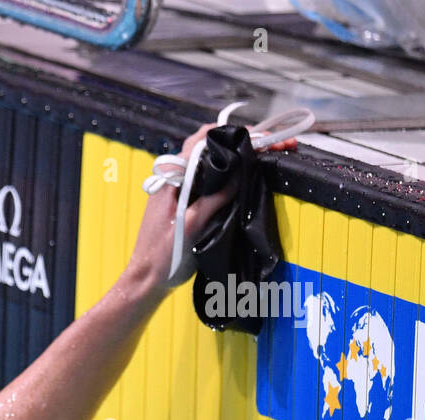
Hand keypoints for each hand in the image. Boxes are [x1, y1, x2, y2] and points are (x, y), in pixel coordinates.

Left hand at [127, 123, 297, 290]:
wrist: (148, 280)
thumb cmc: (161, 255)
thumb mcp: (189, 226)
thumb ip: (212, 200)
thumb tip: (238, 176)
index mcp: (171, 179)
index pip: (200, 141)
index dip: (229, 133)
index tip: (256, 136)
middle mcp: (177, 180)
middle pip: (212, 150)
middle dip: (244, 144)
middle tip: (277, 144)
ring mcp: (183, 192)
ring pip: (215, 166)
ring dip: (241, 159)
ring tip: (273, 156)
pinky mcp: (190, 205)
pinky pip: (214, 184)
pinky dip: (234, 178)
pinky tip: (253, 178)